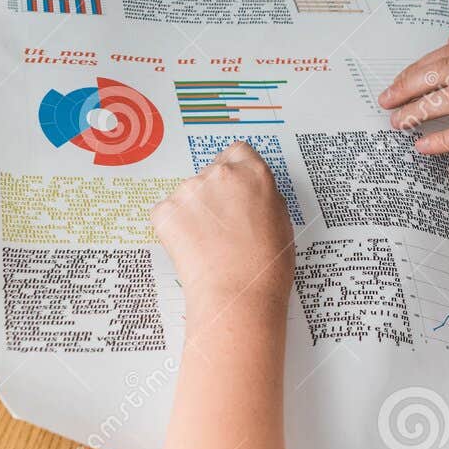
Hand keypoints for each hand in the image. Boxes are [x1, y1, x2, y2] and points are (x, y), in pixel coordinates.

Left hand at [151, 142, 294, 312]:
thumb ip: (264, 197)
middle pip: (211, 173)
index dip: (234, 170)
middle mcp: (221, 174)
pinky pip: (166, 214)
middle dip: (213, 195)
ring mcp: (190, 190)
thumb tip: (252, 195)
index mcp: (254, 173)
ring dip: (193, 212)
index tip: (232, 188)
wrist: (238, 296)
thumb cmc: (267, 268)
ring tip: (207, 245)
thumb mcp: (282, 222)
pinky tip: (191, 250)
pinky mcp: (166, 210)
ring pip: (188, 195)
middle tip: (220, 227)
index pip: (237, 152)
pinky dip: (173, 229)